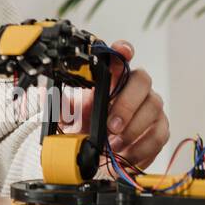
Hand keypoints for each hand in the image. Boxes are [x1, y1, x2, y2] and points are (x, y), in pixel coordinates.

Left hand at [59, 39, 168, 168]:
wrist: (94, 154)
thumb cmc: (84, 126)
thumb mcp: (67, 114)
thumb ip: (60, 101)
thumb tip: (45, 91)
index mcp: (111, 79)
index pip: (120, 57)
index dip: (123, 50)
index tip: (121, 51)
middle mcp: (134, 88)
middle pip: (142, 80)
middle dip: (127, 104)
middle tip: (112, 126)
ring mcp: (150, 107)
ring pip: (153, 107)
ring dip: (134, 129)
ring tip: (115, 144)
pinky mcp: (159, 128)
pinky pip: (160, 134)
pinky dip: (143, 146)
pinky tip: (128, 153)